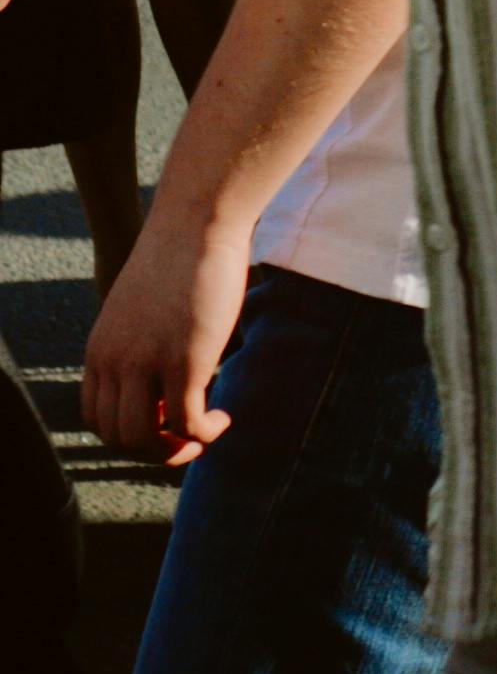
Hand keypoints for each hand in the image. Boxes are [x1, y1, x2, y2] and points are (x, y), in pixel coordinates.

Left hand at [81, 205, 248, 462]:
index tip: (165, 424)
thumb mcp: (143, 306)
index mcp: (101, 351)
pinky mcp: (184, 362)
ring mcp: (145, 364)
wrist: (197, 224)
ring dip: (177, 450)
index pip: (97, 418)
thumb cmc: (181, 256)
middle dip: (154, 449)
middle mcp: (114, 363)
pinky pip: (187, 421)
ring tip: (205, 435)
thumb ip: (142, 338)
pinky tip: (223, 420)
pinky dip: (206, 433)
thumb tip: (167, 357)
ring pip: (146, 438)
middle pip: (117, 436)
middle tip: (188, 439)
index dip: (129, 434)